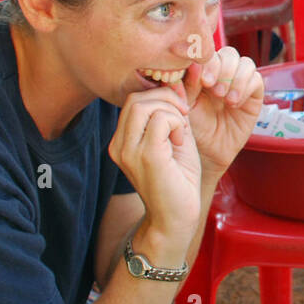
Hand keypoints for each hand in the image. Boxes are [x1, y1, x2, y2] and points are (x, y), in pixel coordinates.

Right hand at [109, 87, 200, 240]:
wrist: (176, 219)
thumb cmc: (178, 181)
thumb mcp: (175, 139)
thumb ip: (172, 114)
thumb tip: (177, 84)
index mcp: (122, 140)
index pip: (133, 99)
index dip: (160, 95)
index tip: (180, 109)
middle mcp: (119, 144)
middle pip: (136, 98)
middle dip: (167, 98)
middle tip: (184, 116)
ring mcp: (129, 151)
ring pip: (145, 104)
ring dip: (172, 110)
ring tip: (181, 130)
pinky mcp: (146, 156)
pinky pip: (161, 119)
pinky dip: (176, 123)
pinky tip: (180, 140)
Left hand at [172, 46, 263, 180]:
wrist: (206, 153)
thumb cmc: (191, 130)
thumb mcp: (185, 105)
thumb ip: (187, 84)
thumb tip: (194, 64)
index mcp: (202, 71)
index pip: (209, 54)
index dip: (207, 62)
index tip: (201, 80)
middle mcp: (222, 74)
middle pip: (228, 53)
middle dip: (222, 69)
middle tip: (214, 89)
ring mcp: (239, 83)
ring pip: (245, 63)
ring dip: (235, 78)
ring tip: (225, 98)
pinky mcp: (253, 95)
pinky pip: (256, 79)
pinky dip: (245, 87)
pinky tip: (234, 103)